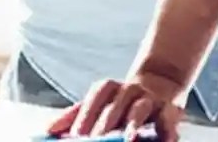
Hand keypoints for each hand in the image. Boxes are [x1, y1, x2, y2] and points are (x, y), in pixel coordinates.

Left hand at [47, 72, 183, 141]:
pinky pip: (169, 118)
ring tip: (129, 139)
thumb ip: (75, 115)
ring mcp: (150, 98)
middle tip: (96, 140)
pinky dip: (169, 129)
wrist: (161, 82)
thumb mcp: (98, 103)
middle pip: (118, 103)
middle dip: (107, 122)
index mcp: (110, 88)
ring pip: (142, 108)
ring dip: (135, 123)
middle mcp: (130, 90)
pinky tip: (167, 140)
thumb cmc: (121, 101)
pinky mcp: (170, 108)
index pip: (98, 95)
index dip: (87, 113)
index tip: (77, 134)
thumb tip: (48, 130)